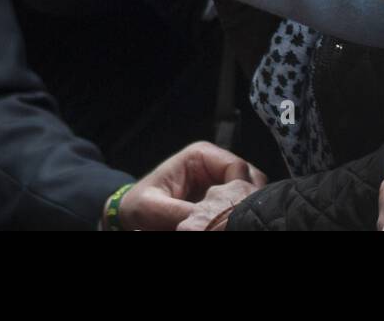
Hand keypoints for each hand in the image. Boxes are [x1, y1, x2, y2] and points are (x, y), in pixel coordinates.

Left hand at [113, 141, 265, 230]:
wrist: (132, 215)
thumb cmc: (139, 205)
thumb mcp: (154, 208)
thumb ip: (182, 213)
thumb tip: (207, 221)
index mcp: (200, 156)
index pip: (237, 167)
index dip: (241, 190)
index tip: (234, 213)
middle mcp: (214, 164)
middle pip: (250, 179)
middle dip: (247, 200)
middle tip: (237, 222)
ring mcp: (220, 181)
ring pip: (250, 193)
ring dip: (243, 209)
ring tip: (230, 225)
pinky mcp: (221, 199)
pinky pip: (241, 206)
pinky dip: (238, 216)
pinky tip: (228, 226)